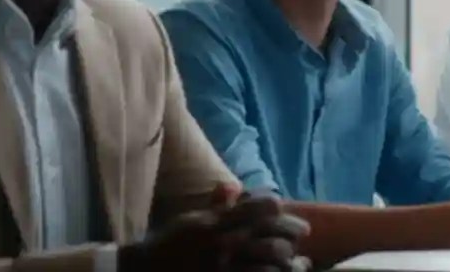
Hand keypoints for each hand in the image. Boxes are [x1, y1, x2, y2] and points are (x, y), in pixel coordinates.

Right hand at [120, 194, 310, 271]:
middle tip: (303, 231)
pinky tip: (280, 271)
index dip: (275, 206)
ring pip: (270, 256)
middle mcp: (223, 240)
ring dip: (287, 254)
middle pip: (270, 230)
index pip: (258, 206)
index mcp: (217, 221)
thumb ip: (216, 205)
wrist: (146, 270)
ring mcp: (225, 264)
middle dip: (291, 229)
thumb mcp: (192, 220)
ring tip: (295, 254)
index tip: (282, 209)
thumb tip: (233, 186)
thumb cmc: (171, 244)